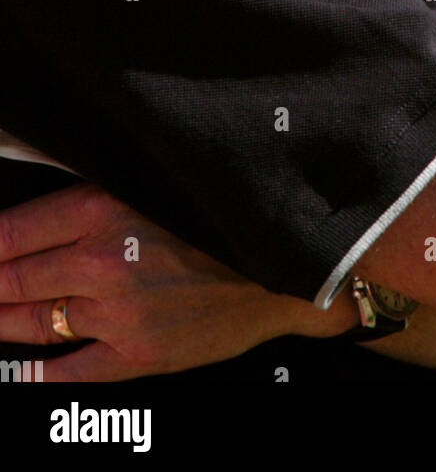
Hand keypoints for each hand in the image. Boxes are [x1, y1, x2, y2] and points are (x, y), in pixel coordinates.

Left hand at [0, 183, 355, 380]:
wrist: (285, 265)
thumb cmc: (222, 216)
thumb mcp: (153, 184)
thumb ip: (97, 194)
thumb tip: (43, 213)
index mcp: (103, 206)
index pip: (13, 230)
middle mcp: (101, 260)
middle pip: (13, 278)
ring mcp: (116, 314)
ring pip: (33, 323)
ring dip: (4, 319)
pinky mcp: (137, 356)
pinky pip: (68, 373)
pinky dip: (38, 370)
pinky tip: (26, 362)